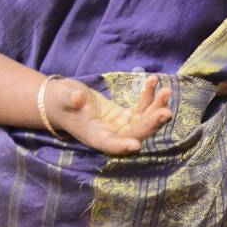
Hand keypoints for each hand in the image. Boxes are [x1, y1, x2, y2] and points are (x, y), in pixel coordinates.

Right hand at [46, 74, 171, 155]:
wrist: (63, 100)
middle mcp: (110, 135)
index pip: (109, 145)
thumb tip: (78, 98)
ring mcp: (120, 126)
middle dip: (150, 124)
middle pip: (134, 134)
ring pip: (142, 121)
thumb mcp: (63, 97)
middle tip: (166, 112)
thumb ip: (71, 98)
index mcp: (93, 136)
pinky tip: (153, 80)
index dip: (122, 146)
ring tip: (166, 91)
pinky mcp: (125, 117)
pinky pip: (141, 109)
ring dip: (155, 108)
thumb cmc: (60, 100)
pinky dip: (148, 96)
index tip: (136, 145)